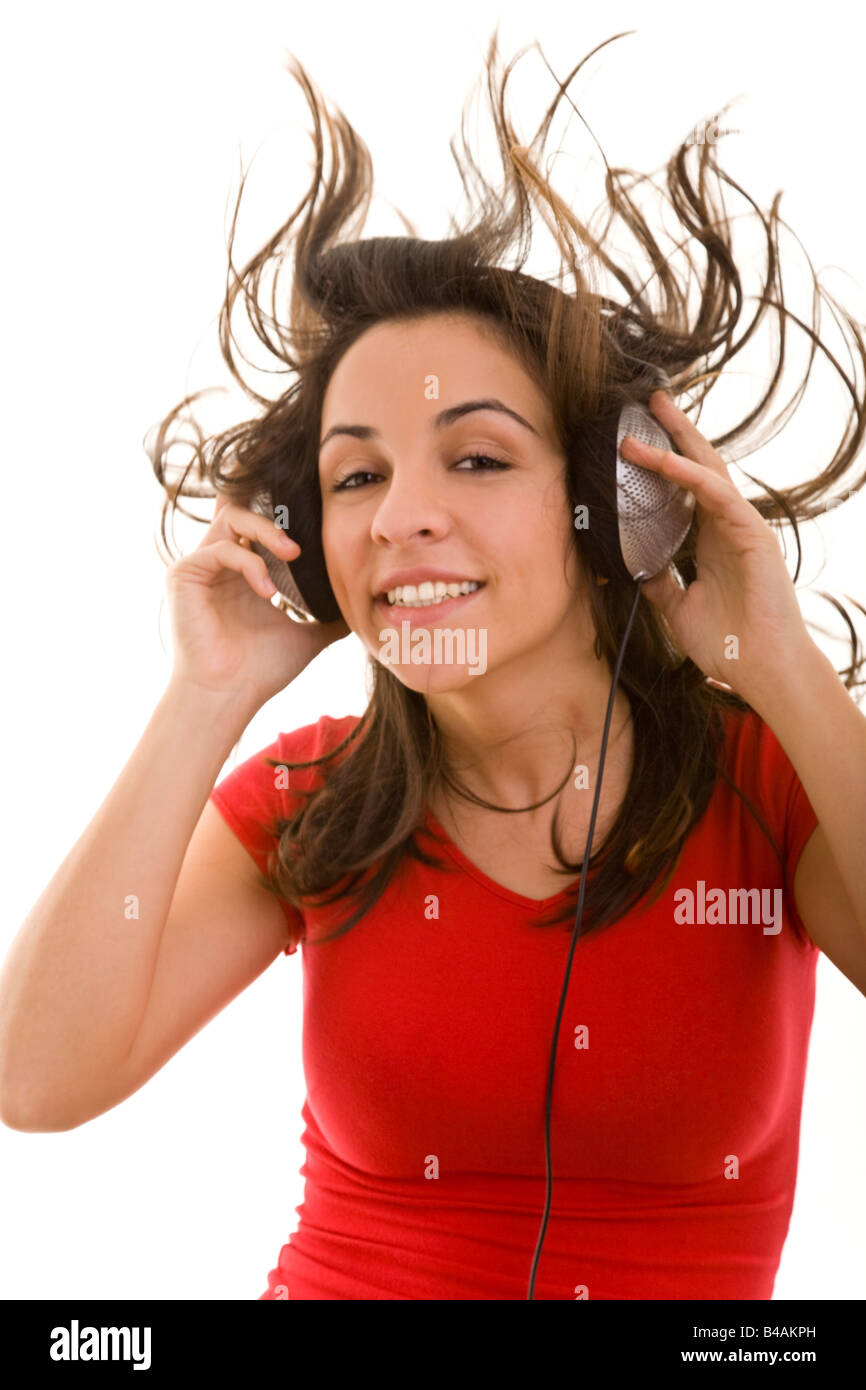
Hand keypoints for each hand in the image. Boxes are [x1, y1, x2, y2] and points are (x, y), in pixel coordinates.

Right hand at [165, 493, 349, 710]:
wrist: (230, 695)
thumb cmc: (261, 670)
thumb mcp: (308, 636)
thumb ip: (330, 617)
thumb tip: (363, 609)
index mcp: (245, 570)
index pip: (259, 522)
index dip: (281, 511)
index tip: (314, 517)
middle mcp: (221, 561)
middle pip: (244, 506)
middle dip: (277, 517)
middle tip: (302, 547)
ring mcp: (201, 565)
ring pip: (232, 516)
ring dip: (266, 531)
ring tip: (292, 554)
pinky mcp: (184, 574)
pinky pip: (221, 549)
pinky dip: (250, 564)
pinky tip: (266, 592)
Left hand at [619, 390, 813, 707]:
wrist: (759, 669)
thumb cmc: (728, 644)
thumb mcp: (677, 607)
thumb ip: (659, 582)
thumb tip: (631, 567)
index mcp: (711, 541)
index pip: (686, 489)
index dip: (664, 461)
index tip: (636, 438)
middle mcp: (727, 527)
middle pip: (700, 466)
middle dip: (675, 431)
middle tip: (649, 400)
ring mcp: (742, 527)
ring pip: (708, 470)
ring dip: (677, 440)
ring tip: (651, 410)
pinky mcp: (752, 533)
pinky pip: (716, 495)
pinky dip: (688, 475)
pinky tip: (662, 459)